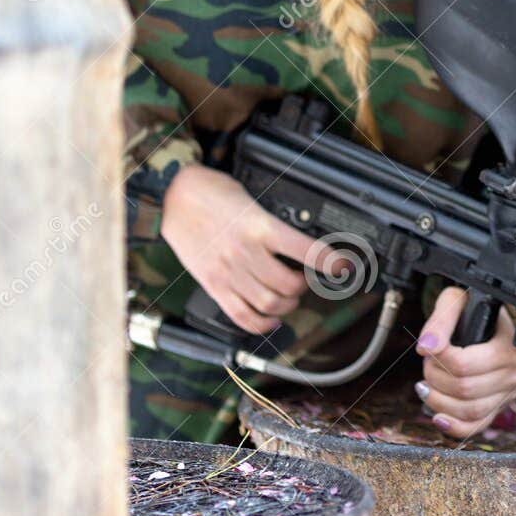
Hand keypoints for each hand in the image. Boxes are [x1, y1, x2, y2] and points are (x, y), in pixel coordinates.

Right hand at [161, 163, 348, 334]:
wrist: (172, 197)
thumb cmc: (211, 192)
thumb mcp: (250, 199)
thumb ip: (271, 224)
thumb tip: (296, 245)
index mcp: (260, 226)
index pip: (306, 250)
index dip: (331, 263)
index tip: (343, 268)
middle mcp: (246, 252)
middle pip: (289, 286)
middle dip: (304, 288)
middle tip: (305, 281)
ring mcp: (228, 272)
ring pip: (269, 304)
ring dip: (286, 306)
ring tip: (287, 297)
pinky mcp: (213, 285)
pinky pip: (241, 316)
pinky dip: (260, 324)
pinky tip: (269, 319)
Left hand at [415, 286, 515, 439]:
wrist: (485, 320)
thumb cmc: (472, 310)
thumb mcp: (456, 300)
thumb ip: (441, 320)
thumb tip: (427, 347)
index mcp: (510, 344)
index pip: (466, 363)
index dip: (438, 359)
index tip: (425, 348)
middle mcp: (515, 371)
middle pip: (465, 388)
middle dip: (435, 377)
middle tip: (427, 363)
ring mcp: (508, 392)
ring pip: (470, 410)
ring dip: (439, 400)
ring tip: (427, 384)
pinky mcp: (498, 408)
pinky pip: (477, 426)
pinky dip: (454, 427)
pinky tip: (437, 417)